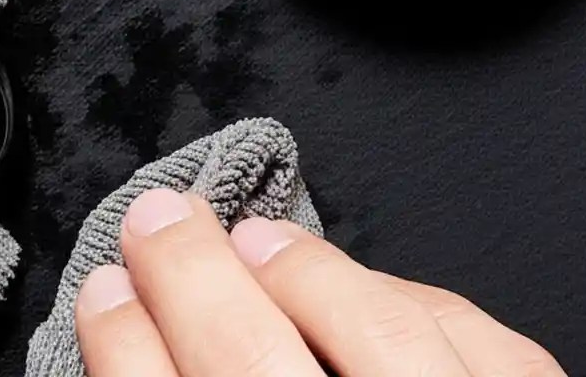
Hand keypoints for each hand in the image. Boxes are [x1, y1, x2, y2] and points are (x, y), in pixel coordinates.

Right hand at [76, 189, 564, 375]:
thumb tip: (142, 345)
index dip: (124, 348)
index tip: (104, 295)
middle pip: (253, 365)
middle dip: (190, 281)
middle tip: (158, 223)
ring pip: (379, 335)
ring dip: (303, 274)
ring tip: (249, 233)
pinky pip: (482, 346)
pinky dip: (414, 303)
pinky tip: (368, 281)